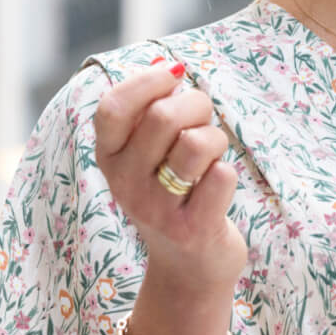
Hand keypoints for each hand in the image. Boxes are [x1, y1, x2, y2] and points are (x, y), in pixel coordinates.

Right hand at [92, 59, 246, 300]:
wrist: (187, 269)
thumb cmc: (172, 196)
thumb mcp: (145, 157)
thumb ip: (149, 111)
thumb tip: (167, 65)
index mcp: (108, 158)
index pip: (113, 107)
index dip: (146, 82)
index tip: (173, 75)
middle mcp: (125, 184)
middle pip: (163, 116)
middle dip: (196, 105)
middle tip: (203, 119)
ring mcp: (157, 209)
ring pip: (196, 143)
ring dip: (214, 138)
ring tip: (211, 154)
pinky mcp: (192, 229)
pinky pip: (221, 175)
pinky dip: (227, 172)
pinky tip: (216, 188)